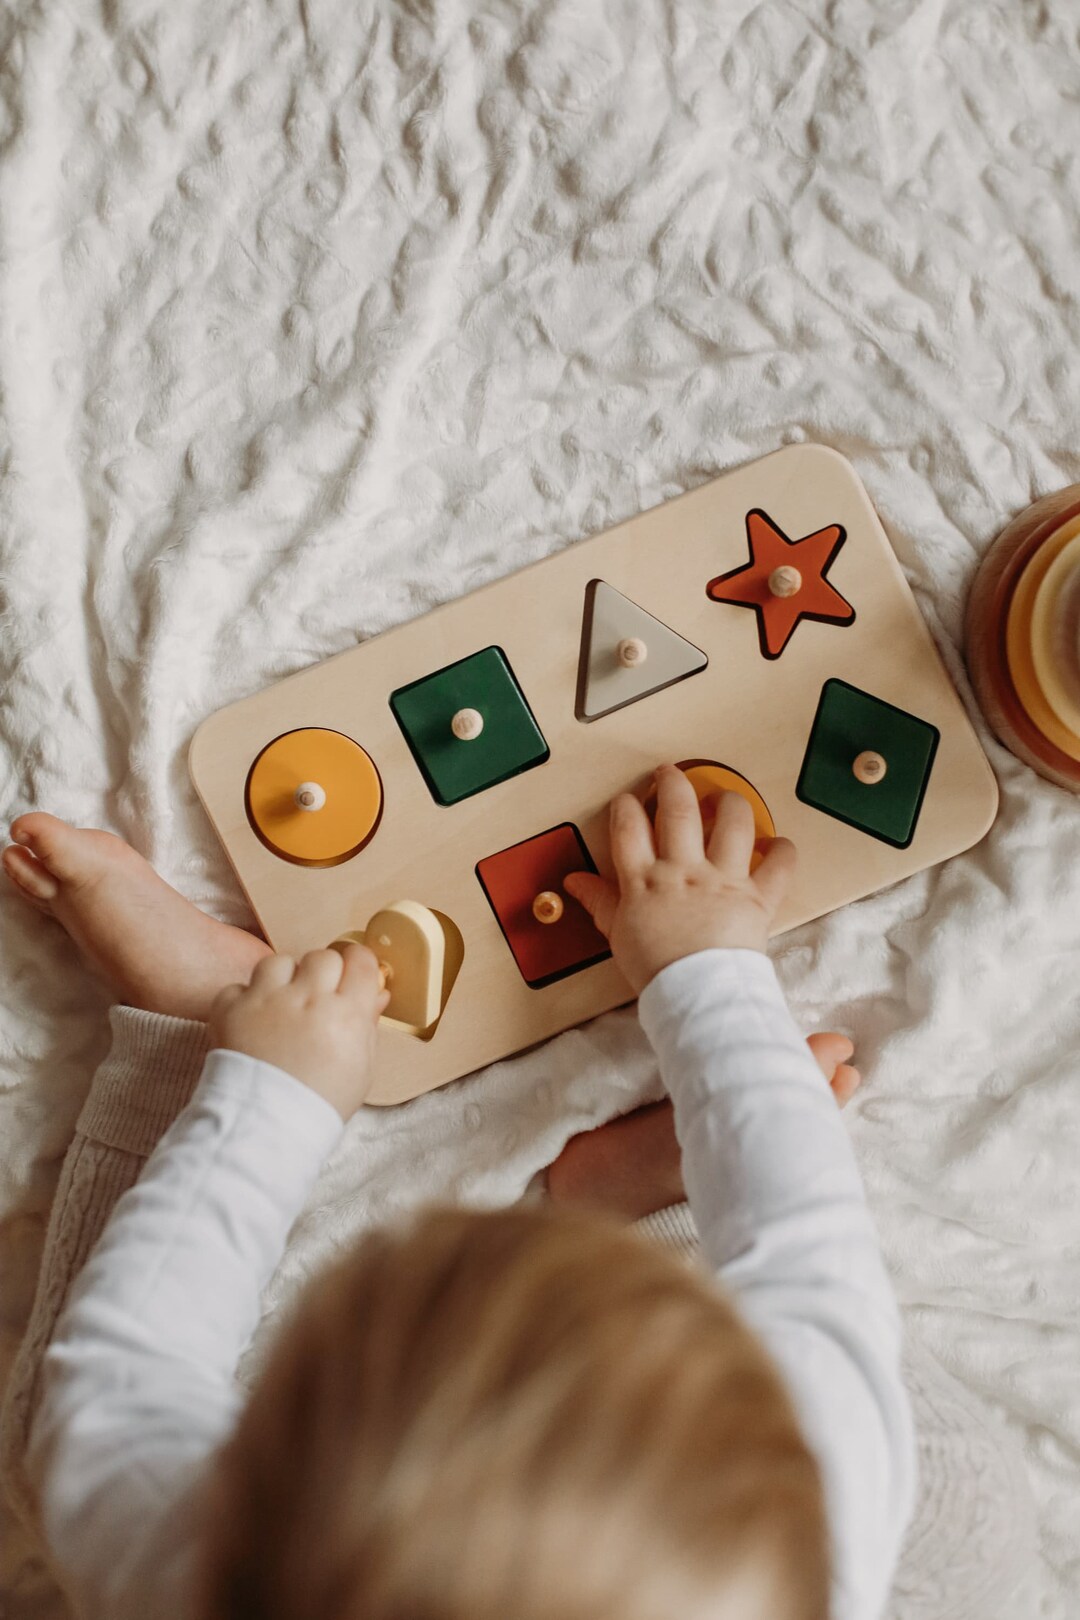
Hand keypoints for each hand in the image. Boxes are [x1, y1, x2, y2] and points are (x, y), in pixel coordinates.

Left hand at [209, 945, 389, 1120]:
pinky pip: (239, 986)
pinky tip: (252, 1022)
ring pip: (280, 962)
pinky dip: (244, 1001)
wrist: (267, 1129)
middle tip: (317, 997)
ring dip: (282, 979)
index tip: (352, 976)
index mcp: (346, 1014)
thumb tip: (376, 993)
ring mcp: (267, 1001)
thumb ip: (368, 1025)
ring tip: (281, 1005)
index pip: (360, 961)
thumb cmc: (321, 1103)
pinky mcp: (232, 1010)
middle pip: (323, 957)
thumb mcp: (361, 1068)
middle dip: (323, 973)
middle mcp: (308, 999)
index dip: (358, 966)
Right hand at [564, 764, 796, 994]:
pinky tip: (778, 844)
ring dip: (729, 802)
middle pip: (678, 809)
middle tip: (670, 774)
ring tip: (724, 798)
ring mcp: (723, 881)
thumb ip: (600, 902)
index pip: (628, 827)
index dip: (626, 806)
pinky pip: (779, 866)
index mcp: (646, 882)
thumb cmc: (658, 973)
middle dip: (672, 783)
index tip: (628, 800)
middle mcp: (684, 872)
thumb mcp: (618, 936)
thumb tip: (575, 883)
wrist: (697, 997)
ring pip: (732, 822)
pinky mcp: (757, 897)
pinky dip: (783, 851)